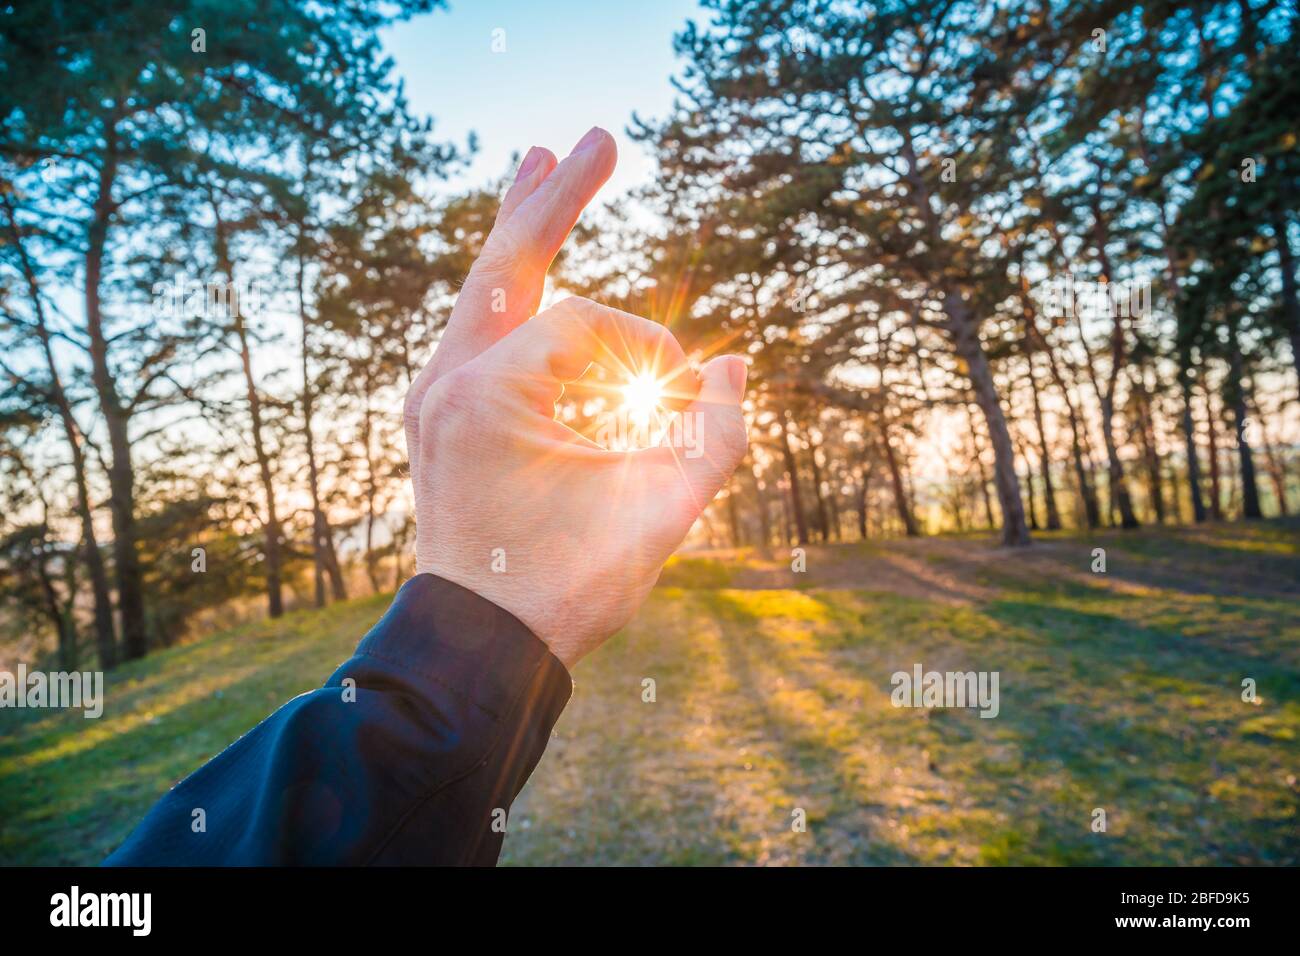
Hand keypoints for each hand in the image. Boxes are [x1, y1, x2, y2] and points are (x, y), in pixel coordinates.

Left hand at [403, 127, 747, 667]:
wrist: (483, 648)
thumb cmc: (568, 588)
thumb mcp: (660, 515)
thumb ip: (716, 436)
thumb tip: (729, 368)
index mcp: (489, 395)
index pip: (588, 324)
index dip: (650, 347)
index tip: (684, 395)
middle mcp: (447, 380)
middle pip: (508, 258)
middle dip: (557, 194)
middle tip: (598, 135)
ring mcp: (435, 396)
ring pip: (483, 286)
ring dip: (522, 229)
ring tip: (543, 164)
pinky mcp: (441, 414)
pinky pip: (478, 329)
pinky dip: (512, 293)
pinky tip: (533, 263)